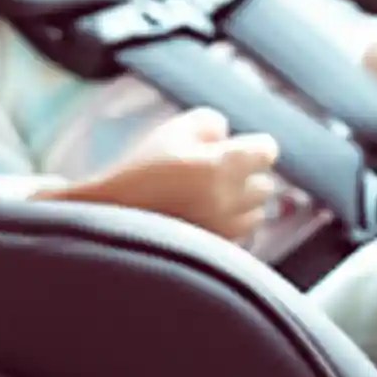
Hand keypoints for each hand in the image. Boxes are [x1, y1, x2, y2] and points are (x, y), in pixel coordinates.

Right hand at [91, 108, 279, 240]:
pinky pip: (239, 236)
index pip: (268, 151)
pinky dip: (230, 227)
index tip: (239, 147)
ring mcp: (222, 231)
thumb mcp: (173, 130)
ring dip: (242, 205)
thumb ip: (210, 124)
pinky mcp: (215, 252)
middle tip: (219, 172)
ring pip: (256, 215)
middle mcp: (228, 201)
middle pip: (266, 185)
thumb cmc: (141, 169)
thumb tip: (229, 136)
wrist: (109, 218)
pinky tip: (204, 218)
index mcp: (220, 166)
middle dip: (248, 177)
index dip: (256, 146)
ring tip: (211, 198)